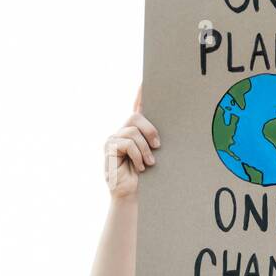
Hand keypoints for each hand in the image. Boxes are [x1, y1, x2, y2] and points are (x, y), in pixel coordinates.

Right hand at [104, 83, 160, 199]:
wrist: (132, 195)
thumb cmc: (147, 178)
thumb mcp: (154, 156)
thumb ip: (155, 142)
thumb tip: (165, 135)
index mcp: (135, 132)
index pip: (137, 108)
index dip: (141, 94)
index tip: (146, 80)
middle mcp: (122, 132)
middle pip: (136, 117)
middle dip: (150, 130)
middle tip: (158, 146)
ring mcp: (114, 139)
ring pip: (133, 132)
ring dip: (145, 150)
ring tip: (148, 164)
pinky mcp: (109, 148)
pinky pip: (127, 144)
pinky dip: (137, 156)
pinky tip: (139, 166)